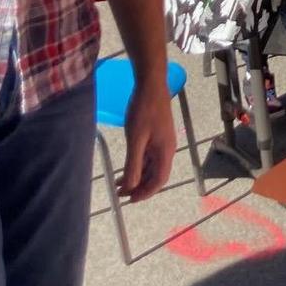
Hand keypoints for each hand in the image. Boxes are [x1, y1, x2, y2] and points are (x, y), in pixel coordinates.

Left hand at [120, 73, 176, 202]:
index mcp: (165, 152)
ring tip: (119, 184)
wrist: (150, 85)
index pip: (159, 180)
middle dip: (139, 187)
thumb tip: (132, 186)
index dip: (145, 193)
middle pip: (155, 175)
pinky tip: (126, 167)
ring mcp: (162, 142)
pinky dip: (137, 165)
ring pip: (151, 167)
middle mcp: (166, 149)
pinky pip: (148, 156)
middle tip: (121, 194)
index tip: (129, 200)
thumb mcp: (136, 139)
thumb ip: (134, 164)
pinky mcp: (156, 135)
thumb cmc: (143, 111)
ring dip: (137, 177)